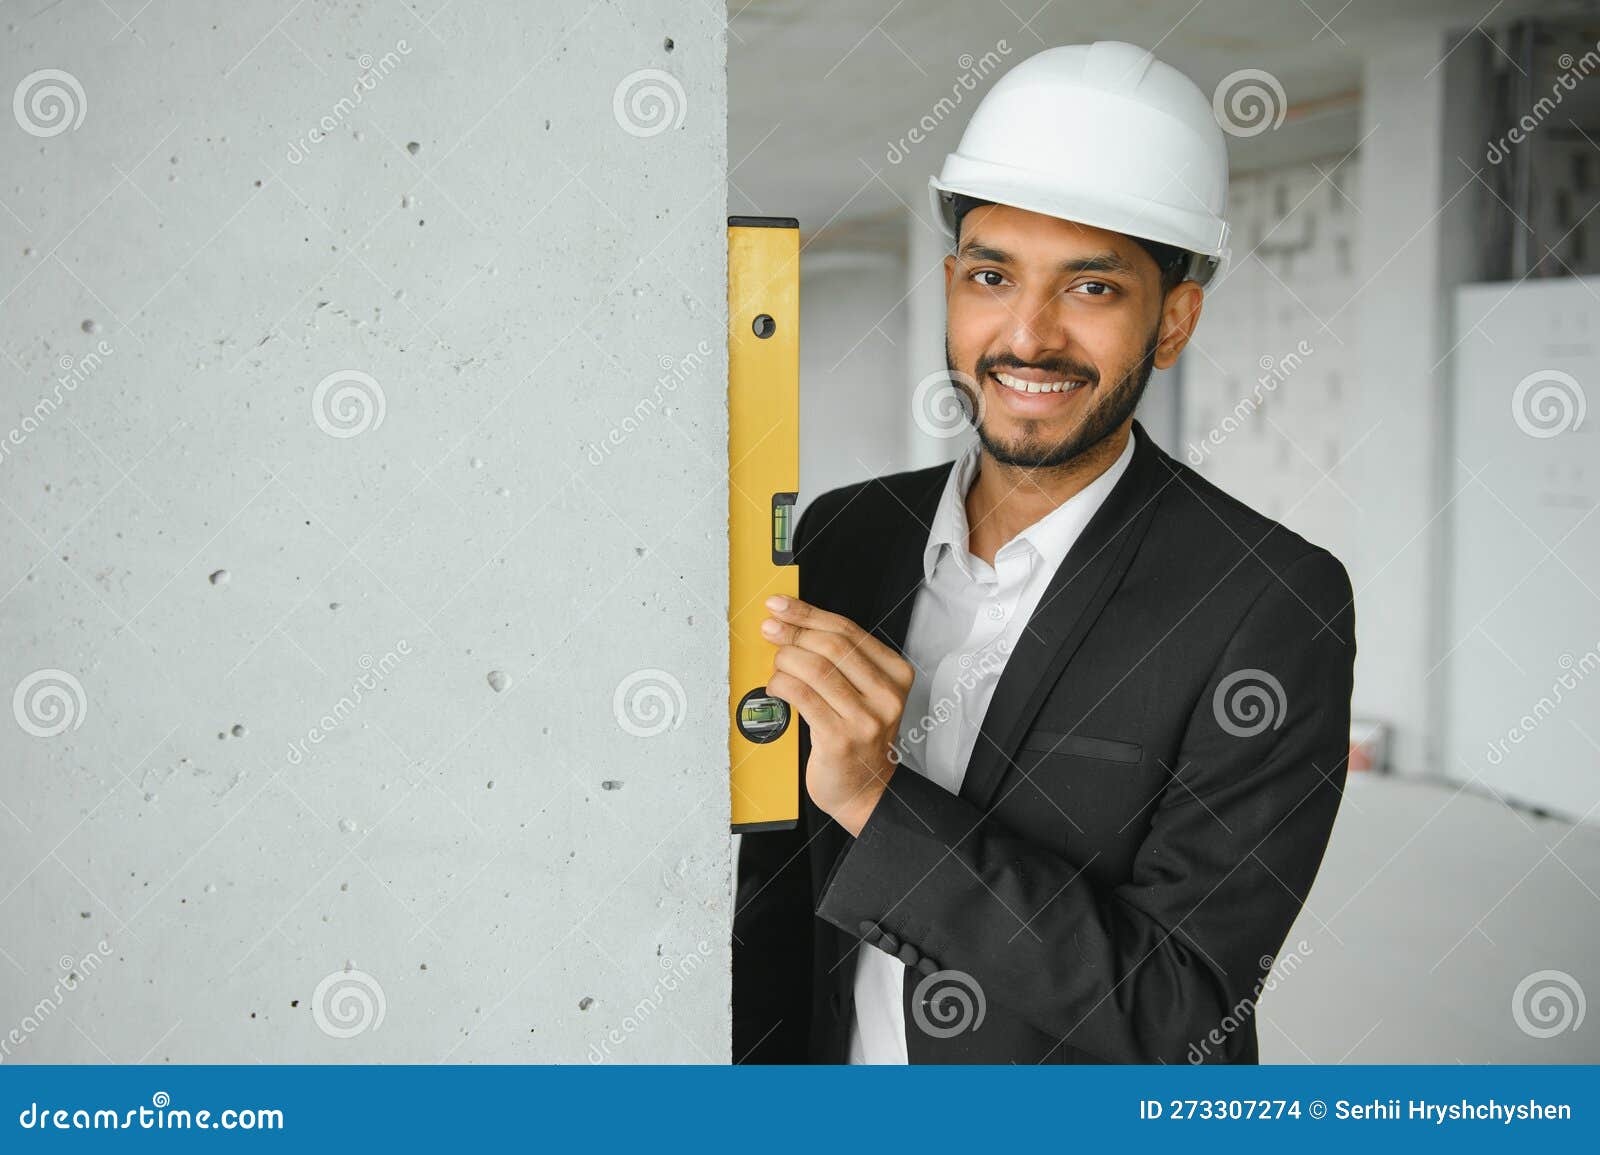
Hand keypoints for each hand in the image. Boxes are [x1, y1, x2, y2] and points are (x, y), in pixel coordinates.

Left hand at [760, 595, 914, 835]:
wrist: (866, 790)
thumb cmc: (858, 737)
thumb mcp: (864, 693)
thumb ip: (841, 661)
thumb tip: (794, 622)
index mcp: (896, 675)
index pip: (848, 631)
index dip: (809, 613)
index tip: (781, 605)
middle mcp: (886, 695)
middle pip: (832, 646)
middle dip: (793, 631)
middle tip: (770, 629)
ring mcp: (866, 719)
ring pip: (815, 668)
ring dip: (785, 659)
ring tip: (776, 664)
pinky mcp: (840, 739)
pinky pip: (802, 696)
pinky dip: (781, 684)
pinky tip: (775, 686)